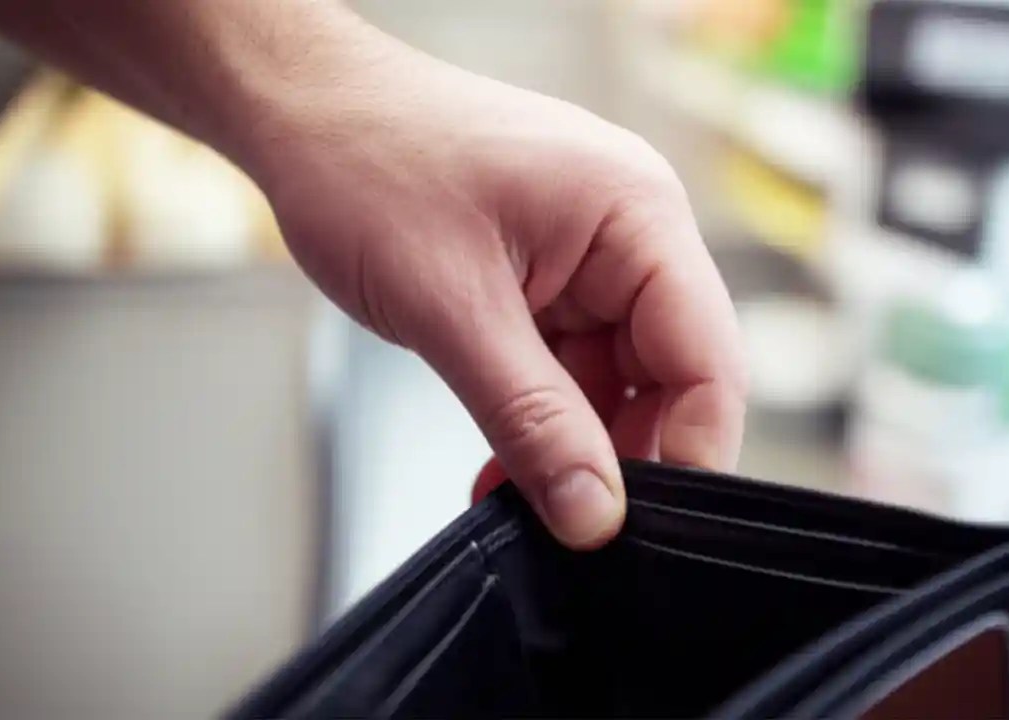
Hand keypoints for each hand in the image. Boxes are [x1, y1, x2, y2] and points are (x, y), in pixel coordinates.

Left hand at [246, 36, 746, 548]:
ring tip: (517, 495)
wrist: (300, 110)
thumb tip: (593, 513)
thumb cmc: (365, 161)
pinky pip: (569, 368)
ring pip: (617, 384)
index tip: (636, 525)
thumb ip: (531, 420)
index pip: (708, 359)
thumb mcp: (451, 309)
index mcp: (637, 214)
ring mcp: (591, 257)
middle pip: (671, 378)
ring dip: (570, 444)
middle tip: (569, 520)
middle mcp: (631, 234)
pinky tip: (501, 464)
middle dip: (620, 456)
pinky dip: (538, 419)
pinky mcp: (551, 278)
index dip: (688, 453)